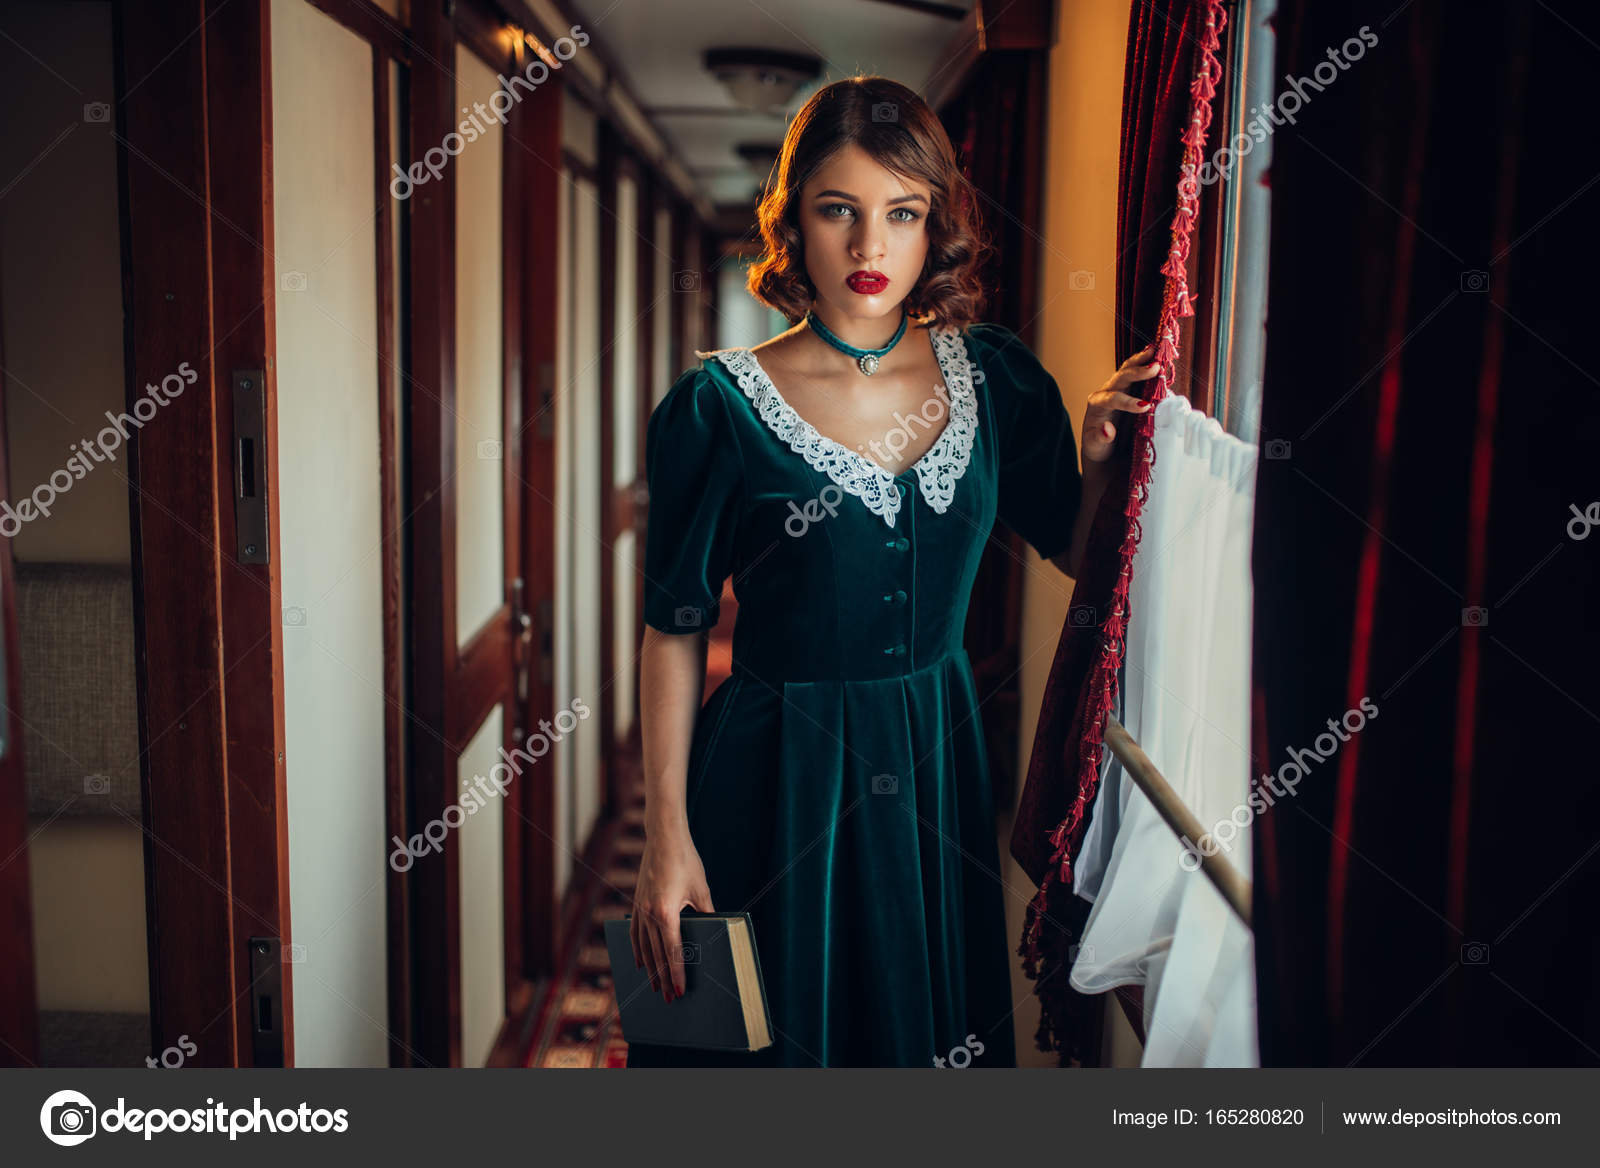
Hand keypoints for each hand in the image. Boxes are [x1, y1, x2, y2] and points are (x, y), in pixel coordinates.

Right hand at [628, 822, 713, 1003]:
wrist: (663, 838)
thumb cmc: (686, 861)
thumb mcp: (701, 890)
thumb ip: (706, 914)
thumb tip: (712, 932)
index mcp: (667, 913)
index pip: (672, 952)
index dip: (676, 973)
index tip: (679, 991)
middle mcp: (649, 914)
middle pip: (656, 955)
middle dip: (663, 979)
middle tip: (668, 999)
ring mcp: (640, 909)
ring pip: (643, 947)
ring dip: (649, 970)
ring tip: (654, 987)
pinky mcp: (637, 903)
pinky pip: (635, 934)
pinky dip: (638, 950)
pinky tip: (640, 962)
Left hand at [1081, 346, 1160, 463]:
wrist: (1101, 443)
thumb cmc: (1097, 445)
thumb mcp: (1095, 445)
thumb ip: (1100, 438)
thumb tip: (1107, 429)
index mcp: (1096, 404)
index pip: (1112, 399)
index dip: (1128, 402)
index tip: (1145, 407)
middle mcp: (1105, 392)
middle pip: (1120, 378)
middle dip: (1138, 372)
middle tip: (1156, 367)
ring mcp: (1116, 388)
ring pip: (1127, 369)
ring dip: (1141, 360)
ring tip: (1155, 351)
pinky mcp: (1127, 388)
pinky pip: (1135, 371)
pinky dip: (1145, 362)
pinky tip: (1156, 355)